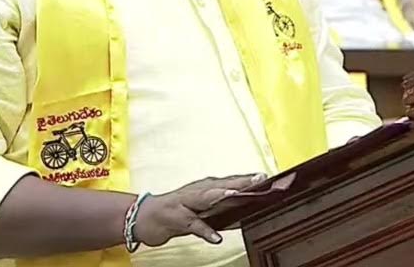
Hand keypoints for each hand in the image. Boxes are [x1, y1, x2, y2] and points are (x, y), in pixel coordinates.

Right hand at [133, 174, 265, 246]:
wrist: (144, 216)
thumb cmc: (177, 210)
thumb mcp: (203, 207)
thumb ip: (225, 208)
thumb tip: (249, 208)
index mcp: (207, 187)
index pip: (233, 180)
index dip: (250, 178)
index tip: (269, 176)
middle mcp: (199, 191)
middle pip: (223, 185)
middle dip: (242, 181)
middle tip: (260, 179)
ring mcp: (187, 203)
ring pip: (206, 198)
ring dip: (221, 196)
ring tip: (236, 195)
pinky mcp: (177, 218)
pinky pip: (193, 225)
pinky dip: (205, 230)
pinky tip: (216, 237)